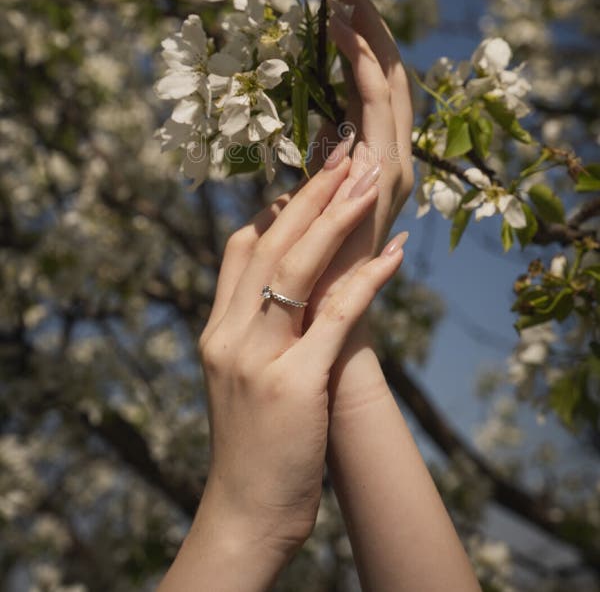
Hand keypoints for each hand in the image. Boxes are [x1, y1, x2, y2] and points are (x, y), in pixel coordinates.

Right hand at [189, 154, 407, 567]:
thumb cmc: (252, 446)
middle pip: (271, 244)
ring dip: (337, 217)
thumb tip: (284, 286)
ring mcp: (258, 358)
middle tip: (345, 153)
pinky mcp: (293, 384)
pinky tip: (395, 251)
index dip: (276, 208)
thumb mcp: (240, 379)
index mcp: (217, 331)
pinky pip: (336, 315)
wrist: (243, 514)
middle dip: (310, 194)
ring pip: (298, 267)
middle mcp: (230, 335)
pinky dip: (368, 278)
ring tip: (368, 179)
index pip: (241, 250)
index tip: (308, 177)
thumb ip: (254, 330)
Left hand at [302, 0, 412, 382]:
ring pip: (389, 87)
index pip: (373, 90)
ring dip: (369, 36)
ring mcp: (393, 170)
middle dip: (371, 25)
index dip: (362, 42)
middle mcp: (391, 163)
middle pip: (389, 78)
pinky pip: (379, 113)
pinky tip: (346, 35)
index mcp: (372, 168)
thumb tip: (296, 165)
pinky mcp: (386, 182)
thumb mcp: (303, 222)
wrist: (322, 338)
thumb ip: (308, 190)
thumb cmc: (307, 279)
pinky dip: (363, 70)